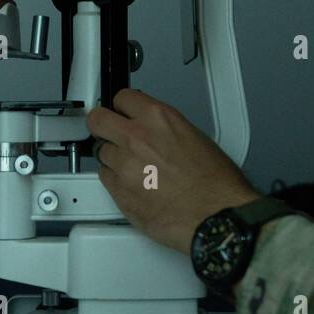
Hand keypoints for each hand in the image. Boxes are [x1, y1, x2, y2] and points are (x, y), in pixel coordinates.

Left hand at [87, 88, 260, 252]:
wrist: (215, 216)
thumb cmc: (215, 183)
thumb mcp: (194, 136)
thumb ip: (164, 128)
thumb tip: (154, 129)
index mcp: (158, 118)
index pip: (122, 98)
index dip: (122, 107)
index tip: (122, 113)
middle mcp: (137, 138)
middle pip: (98, 120)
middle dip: (102, 125)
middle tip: (107, 131)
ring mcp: (124, 166)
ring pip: (102, 153)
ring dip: (113, 158)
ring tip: (135, 168)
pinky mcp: (119, 192)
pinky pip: (106, 179)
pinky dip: (116, 181)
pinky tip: (135, 185)